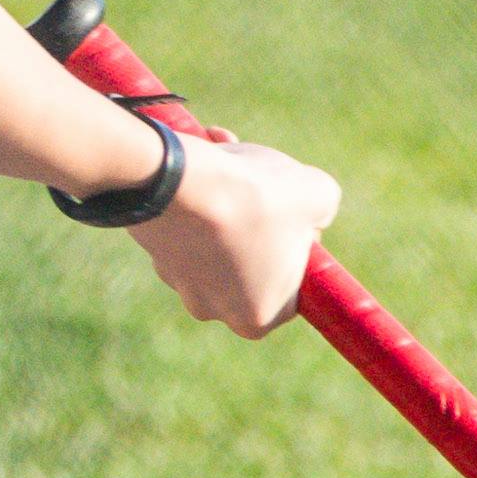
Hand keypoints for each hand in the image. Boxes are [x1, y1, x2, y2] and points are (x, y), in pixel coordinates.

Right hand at [135, 130, 338, 335]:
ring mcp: (178, 282)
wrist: (179, 180)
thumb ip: (324, 209)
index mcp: (260, 315)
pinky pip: (187, 223)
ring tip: (232, 161)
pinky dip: (197, 196)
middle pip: (253, 262)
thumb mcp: (319, 194)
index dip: (299, 247)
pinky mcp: (152, 250)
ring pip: (218, 238)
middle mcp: (214, 310)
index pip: (292, 287)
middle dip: (260, 221)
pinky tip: (201, 166)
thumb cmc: (256, 196)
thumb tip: (311, 210)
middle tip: (265, 187)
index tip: (296, 217)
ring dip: (228, 201)